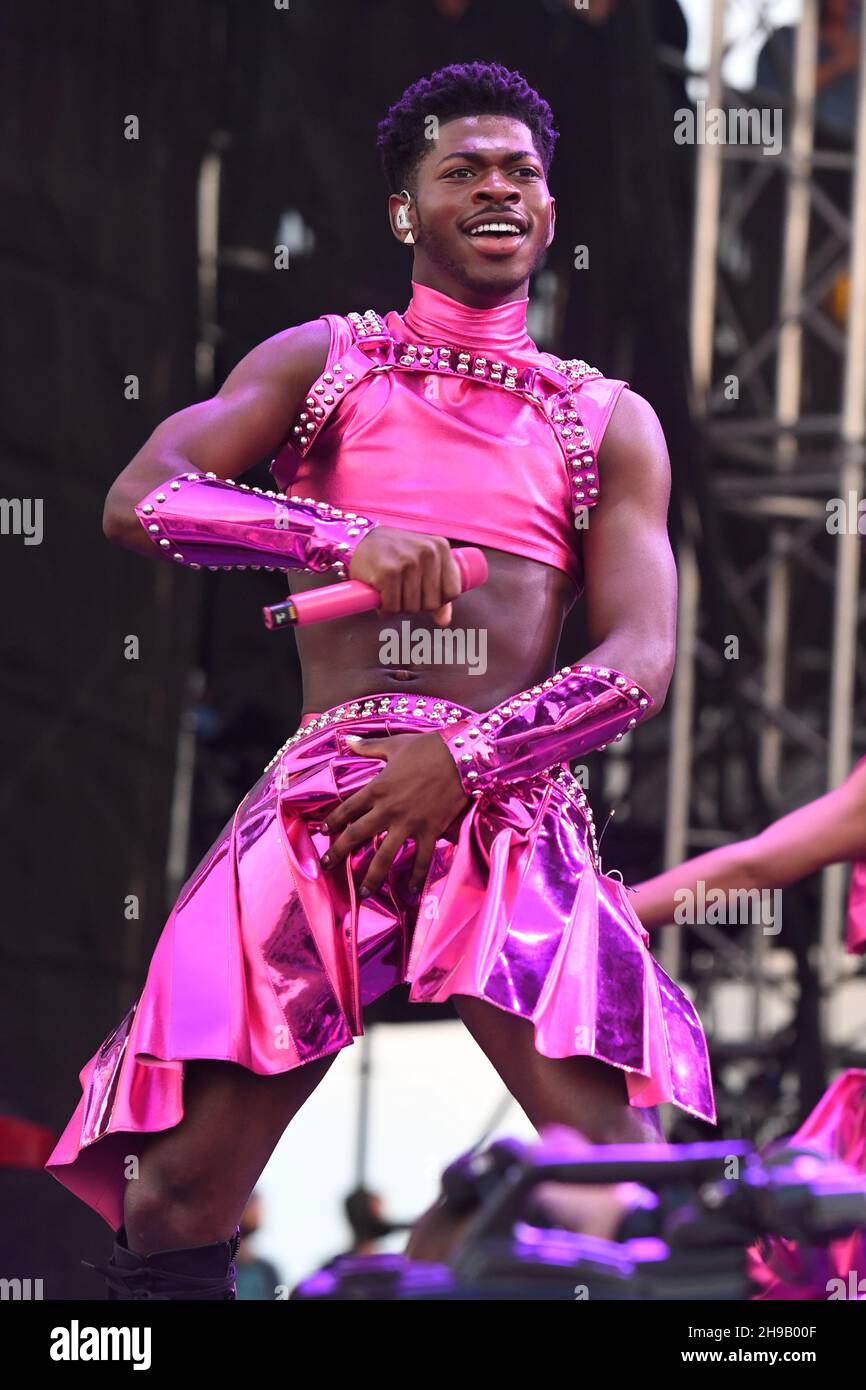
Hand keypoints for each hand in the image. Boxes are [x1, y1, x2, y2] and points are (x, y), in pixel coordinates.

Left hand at [319, 730, 470, 897]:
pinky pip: (421, 859)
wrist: (460, 756)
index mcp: (376, 788)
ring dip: (373, 876)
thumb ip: (368, 747)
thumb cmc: (427, 748)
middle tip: (326, 865)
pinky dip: (416, 877)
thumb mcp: (394, 744)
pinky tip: (411, 893)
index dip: (332, 822)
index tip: (323, 833)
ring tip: (364, 893)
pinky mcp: (430, 831)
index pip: (347, 808)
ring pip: (385, 855)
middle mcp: (388, 810)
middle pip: (357, 835)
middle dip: (339, 852)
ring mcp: (409, 823)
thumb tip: (347, 741)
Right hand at [349, 527, 462, 626]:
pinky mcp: (388, 572)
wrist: (359, 539)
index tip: (423, 593)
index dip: (438, 600)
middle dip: (416, 605)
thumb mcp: (423, 564)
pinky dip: (385, 608)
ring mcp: (408, 562)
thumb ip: (439, 591)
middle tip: (403, 592)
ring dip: (398, 606)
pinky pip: (393, 607)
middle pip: (432, 603)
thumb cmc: (394, 553)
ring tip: (391, 591)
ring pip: (412, 607)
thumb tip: (444, 621)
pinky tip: (381, 594)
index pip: (452, 592)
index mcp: (441, 548)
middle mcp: (428, 552)